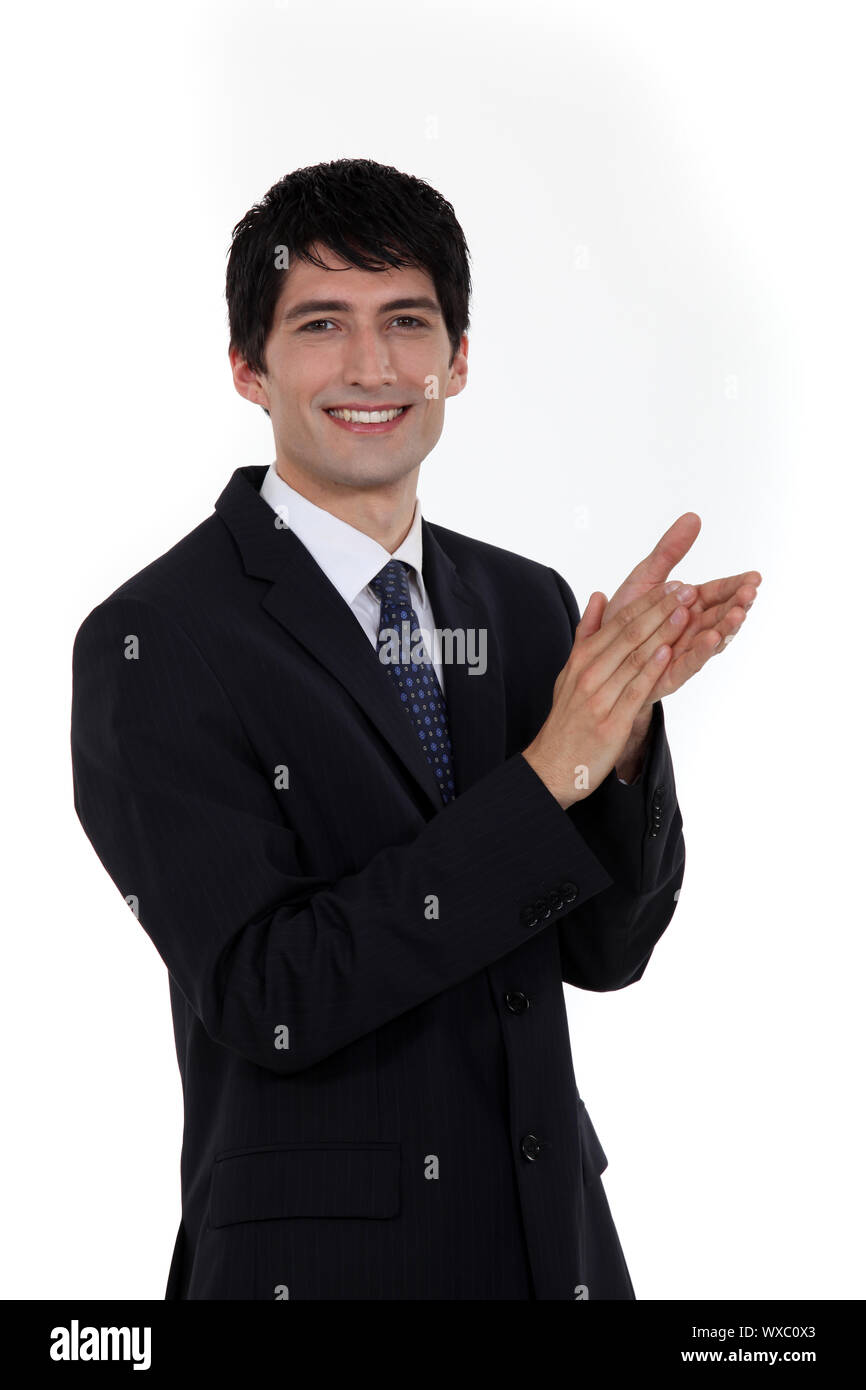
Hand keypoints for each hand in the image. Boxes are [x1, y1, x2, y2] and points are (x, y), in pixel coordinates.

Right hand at [522, 582, 694, 808]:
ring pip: (635, 658)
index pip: (618, 622)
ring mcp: (599, 697)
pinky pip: (634, 690)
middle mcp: (589, 674)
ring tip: (686, 613)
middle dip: (660, 610)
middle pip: (629, 634)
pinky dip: (652, 670)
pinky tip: (669, 653)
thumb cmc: (567, 719)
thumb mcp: (570, 671)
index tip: (671, 585)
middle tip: (686, 591)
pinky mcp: (611, 722)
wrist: (553, 765)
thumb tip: (599, 595)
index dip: (647, 601)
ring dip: (662, 633)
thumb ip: (587, 632)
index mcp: (582, 659)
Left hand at [600, 512, 761, 708]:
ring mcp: (685, 651)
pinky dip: (701, 651)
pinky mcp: (672, 673)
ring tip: (737, 615)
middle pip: (721, 615)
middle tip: (750, 593)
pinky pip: (690, 663)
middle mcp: (693, 628)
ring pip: (712, 639)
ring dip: (726, 627)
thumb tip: (693, 517)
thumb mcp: (646, 577)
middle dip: (737, 604)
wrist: (601, 656)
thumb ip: (669, 551)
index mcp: (690, 605)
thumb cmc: (625, 617)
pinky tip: (711, 639)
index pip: (718, 593)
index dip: (736, 585)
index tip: (754, 577)